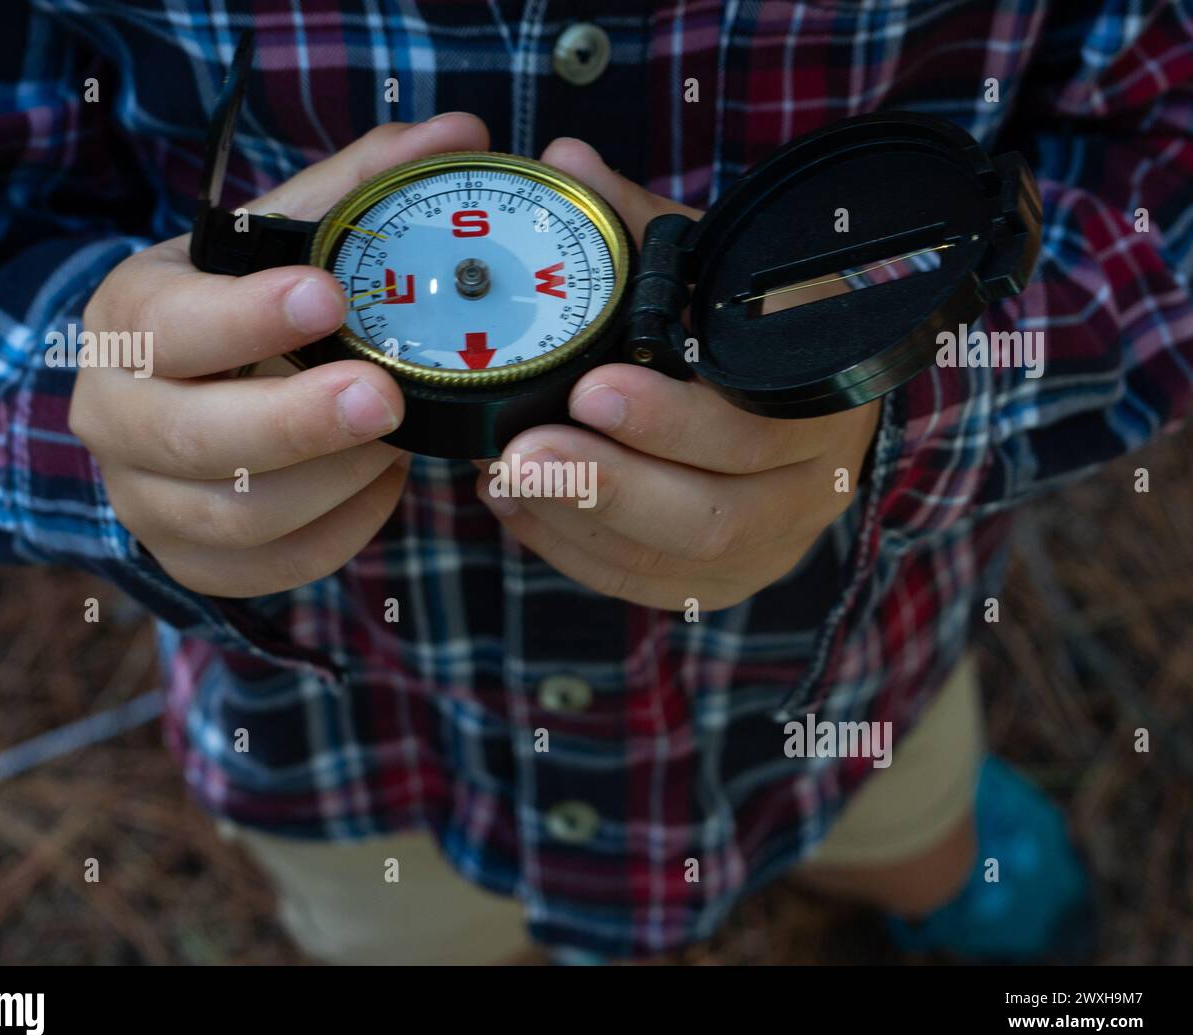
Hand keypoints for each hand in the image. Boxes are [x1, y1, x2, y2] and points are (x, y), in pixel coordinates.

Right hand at [71, 115, 490, 596]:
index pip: (170, 325)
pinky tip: (381, 488)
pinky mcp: (190, 563)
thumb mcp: (277, 243)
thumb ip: (358, 191)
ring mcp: (146, 502)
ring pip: (237, 515)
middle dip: (296, 422)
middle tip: (384, 397)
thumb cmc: (239, 309)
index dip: (246, 317)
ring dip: (334, 481)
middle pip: (195, 439)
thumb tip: (460, 136)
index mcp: (130, 321)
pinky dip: (339, 532)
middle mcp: (116, 417)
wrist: (179, 394)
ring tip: (400, 440)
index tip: (327, 296)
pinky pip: (268, 568)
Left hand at [475, 137, 881, 611]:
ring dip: (576, 519)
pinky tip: (514, 505)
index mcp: (823, 398)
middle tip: (519, 450)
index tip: (589, 386)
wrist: (798, 400)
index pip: (757, 425)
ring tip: (500, 473)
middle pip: (714, 514)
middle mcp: (811, 483)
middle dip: (607, 484)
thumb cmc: (748, 324)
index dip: (674, 419)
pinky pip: (643, 583)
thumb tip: (566, 162)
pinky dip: (571, 548)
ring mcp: (770, 544)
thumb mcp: (712, 267)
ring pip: (673, 560)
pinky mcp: (722, 581)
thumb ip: (641, 225)